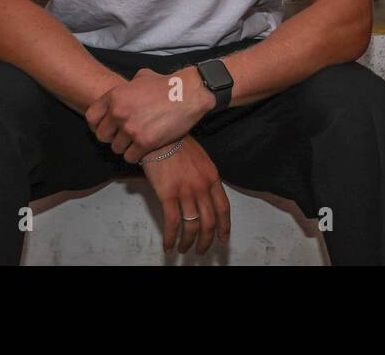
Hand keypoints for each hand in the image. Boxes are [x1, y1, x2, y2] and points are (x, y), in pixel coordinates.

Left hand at [85, 65, 214, 162]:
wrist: (188, 93)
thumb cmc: (166, 84)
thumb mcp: (141, 77)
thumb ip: (126, 87)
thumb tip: (124, 92)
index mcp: (114, 97)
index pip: (91, 118)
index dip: (97, 125)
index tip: (106, 128)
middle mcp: (118, 113)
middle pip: (102, 136)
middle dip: (112, 137)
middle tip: (124, 136)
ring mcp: (130, 129)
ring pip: (116, 148)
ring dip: (125, 147)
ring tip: (136, 141)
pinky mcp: (144, 142)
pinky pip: (129, 157)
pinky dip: (136, 155)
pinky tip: (144, 148)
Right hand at [140, 135, 230, 254]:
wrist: (160, 135)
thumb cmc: (177, 143)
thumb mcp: (200, 158)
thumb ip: (204, 178)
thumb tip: (204, 196)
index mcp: (212, 177)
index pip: (223, 208)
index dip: (224, 226)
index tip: (223, 238)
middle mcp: (202, 187)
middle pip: (209, 221)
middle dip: (207, 240)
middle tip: (202, 250)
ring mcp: (186, 191)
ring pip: (192, 226)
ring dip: (188, 242)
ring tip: (184, 249)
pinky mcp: (168, 194)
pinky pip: (173, 223)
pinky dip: (171, 237)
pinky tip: (168, 245)